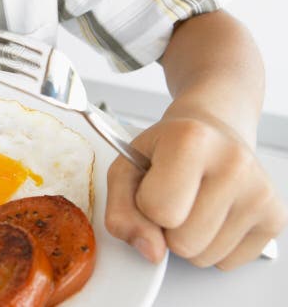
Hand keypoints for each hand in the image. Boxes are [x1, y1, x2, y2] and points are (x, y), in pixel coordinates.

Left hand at [105, 117, 286, 269]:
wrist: (212, 130)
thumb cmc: (166, 149)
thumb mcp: (125, 168)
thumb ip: (120, 211)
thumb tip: (151, 251)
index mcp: (191, 139)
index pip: (158, 209)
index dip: (145, 205)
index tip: (153, 183)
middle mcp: (233, 162)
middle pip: (183, 242)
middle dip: (168, 228)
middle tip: (174, 196)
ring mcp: (260, 191)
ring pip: (205, 257)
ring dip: (190, 239)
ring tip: (194, 202)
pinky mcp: (276, 217)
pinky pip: (227, 262)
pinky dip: (213, 245)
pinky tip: (214, 212)